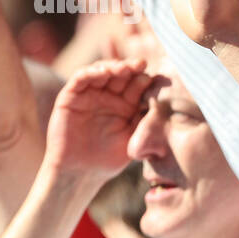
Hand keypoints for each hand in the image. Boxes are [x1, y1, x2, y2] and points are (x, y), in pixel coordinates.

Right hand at [43, 58, 153, 178]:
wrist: (81, 173)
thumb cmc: (110, 159)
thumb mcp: (134, 136)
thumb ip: (145, 118)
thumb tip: (167, 101)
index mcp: (127, 105)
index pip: (137, 85)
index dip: (145, 78)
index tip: (157, 76)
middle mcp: (108, 96)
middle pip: (121, 74)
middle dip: (131, 68)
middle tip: (142, 64)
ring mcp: (89, 95)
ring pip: (101, 72)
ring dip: (112, 66)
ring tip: (124, 68)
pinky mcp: (70, 97)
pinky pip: (80, 79)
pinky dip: (91, 72)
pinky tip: (103, 72)